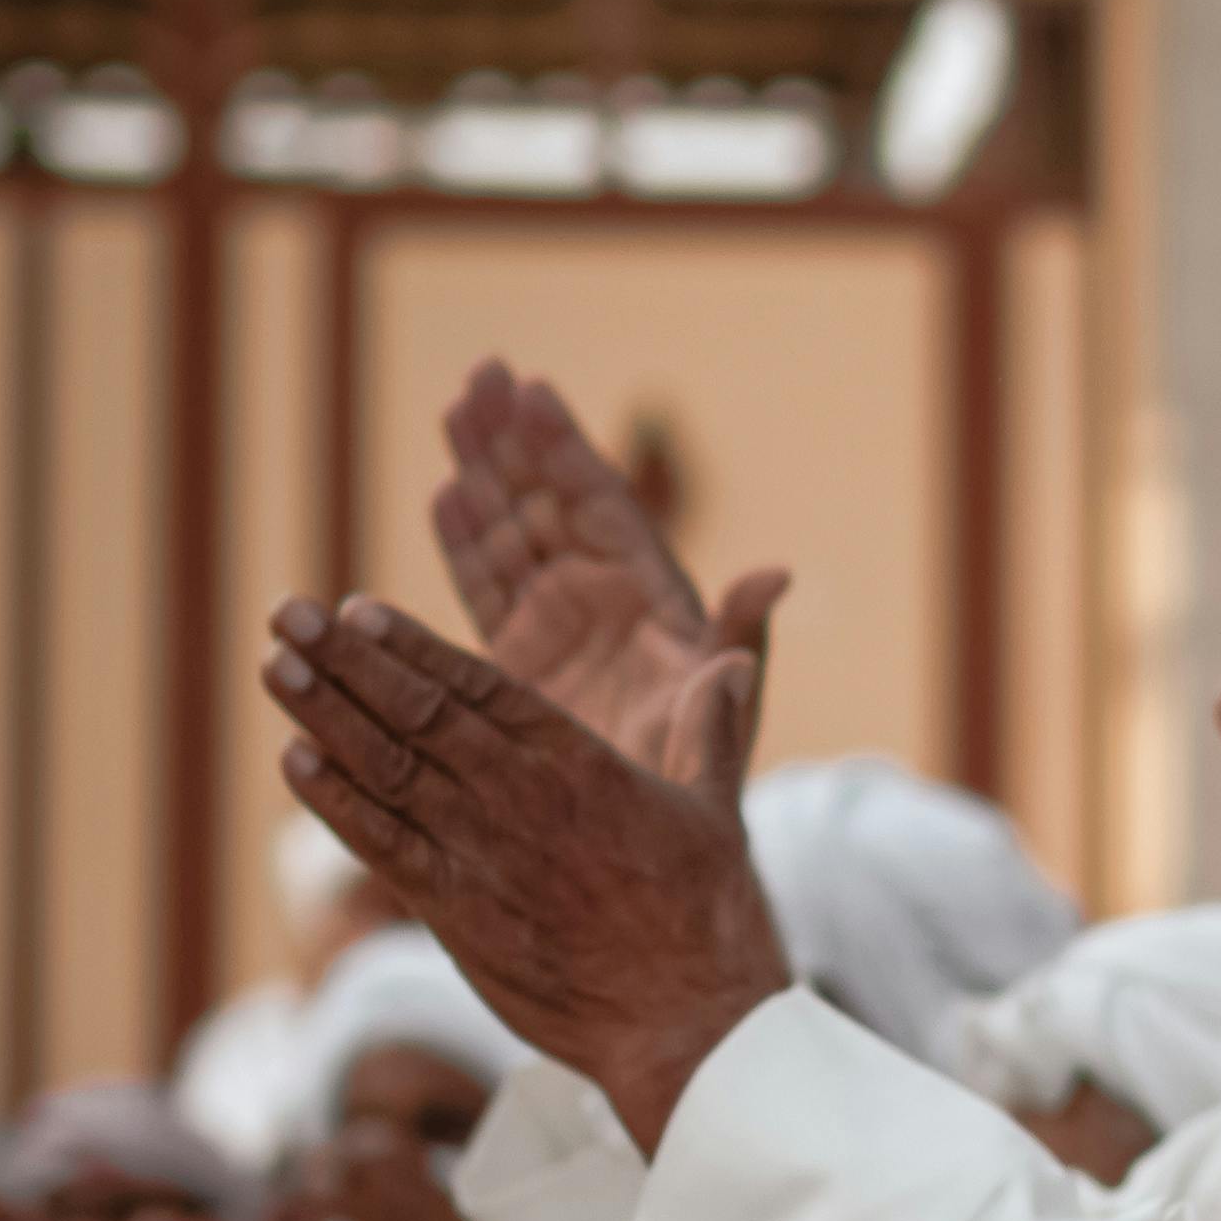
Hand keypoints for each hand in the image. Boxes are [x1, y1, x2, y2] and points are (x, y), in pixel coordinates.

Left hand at [263, 592, 787, 1149]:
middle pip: (416, 713)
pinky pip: (383, 848)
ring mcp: (483, 856)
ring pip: (387, 770)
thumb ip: (712, 730)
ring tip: (275, 667)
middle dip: (345, 660)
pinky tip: (294, 761)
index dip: (410, 644)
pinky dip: (335, 805)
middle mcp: (521, 798)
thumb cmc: (710, 924)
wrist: (688, 1026)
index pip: (478, 684)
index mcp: (580, 762)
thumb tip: (734, 664)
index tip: (356, 609)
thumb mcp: (718, 811)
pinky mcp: (458, 917)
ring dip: (323, 716)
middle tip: (287, 613)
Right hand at [434, 360, 788, 791]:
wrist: (656, 845)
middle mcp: (602, 600)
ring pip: (515, 535)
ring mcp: (557, 627)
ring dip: (484, 475)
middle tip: (482, 375)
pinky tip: (444, 497)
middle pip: (553, 503)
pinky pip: (487, 591)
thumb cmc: (705, 776)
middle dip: (518, 442)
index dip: (570, 449)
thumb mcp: (729, 707)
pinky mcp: (518, 663)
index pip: (606, 505)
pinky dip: (465, 546)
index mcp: (653, 598)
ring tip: (453, 410)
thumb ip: (741, 637)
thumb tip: (776, 575)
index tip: (536, 391)